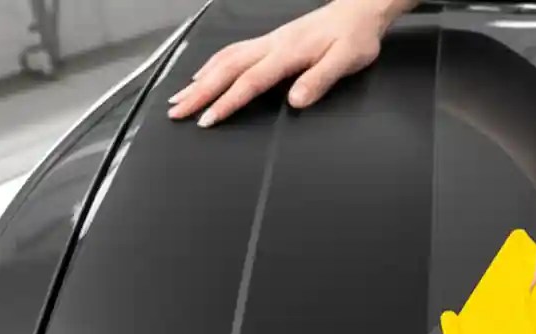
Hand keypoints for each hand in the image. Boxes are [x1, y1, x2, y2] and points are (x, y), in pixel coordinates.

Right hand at [168, 0, 405, 126]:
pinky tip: (203, 73)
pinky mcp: (270, 40)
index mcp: (287, 53)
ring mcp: (268, 41)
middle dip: (199, 92)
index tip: (207, 118)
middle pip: (226, 70)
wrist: (359, 12)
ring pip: (225, 59)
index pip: (250, 81)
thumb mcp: (346, 60)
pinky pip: (233, 51)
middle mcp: (272, 45)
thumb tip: (296, 100)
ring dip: (200, 79)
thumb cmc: (354, 38)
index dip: (226, 102)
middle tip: (177, 111)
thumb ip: (319, 80)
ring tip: (179, 97)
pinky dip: (212, 64)